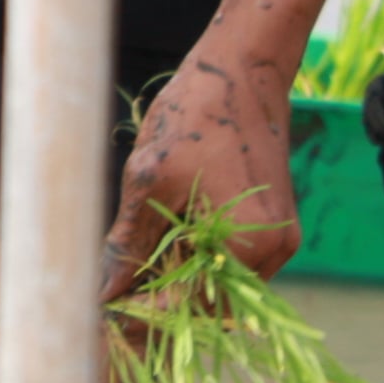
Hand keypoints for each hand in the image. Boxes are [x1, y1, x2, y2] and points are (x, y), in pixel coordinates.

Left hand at [102, 30, 300, 301]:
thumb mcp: (149, 180)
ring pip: (220, 279)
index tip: (105, 314)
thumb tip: (104, 291)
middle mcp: (275, 252)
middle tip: (112, 292)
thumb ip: (129, 241)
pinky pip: (231, 256)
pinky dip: (196, 255)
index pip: (192, 306)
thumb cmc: (195, 116)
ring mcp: (278, 238)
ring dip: (178, 277)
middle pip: (210, 301)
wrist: (242, 68)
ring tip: (130, 266)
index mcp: (249, 248)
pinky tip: (161, 240)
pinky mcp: (272, 221)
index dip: (146, 313)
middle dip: (162, 299)